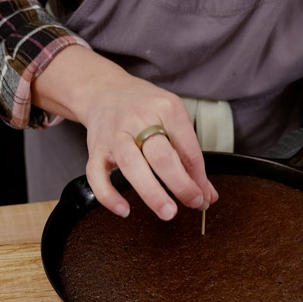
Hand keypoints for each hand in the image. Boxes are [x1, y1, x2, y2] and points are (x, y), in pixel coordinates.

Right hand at [33, 45, 217, 219]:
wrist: (103, 91)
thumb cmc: (143, 107)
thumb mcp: (172, 117)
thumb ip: (189, 156)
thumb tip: (207, 194)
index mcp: (165, 109)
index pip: (187, 147)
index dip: (198, 176)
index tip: (203, 196)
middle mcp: (138, 120)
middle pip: (162, 155)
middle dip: (180, 184)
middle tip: (193, 203)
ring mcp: (114, 134)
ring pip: (131, 165)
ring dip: (151, 192)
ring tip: (167, 211)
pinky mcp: (95, 148)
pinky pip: (97, 174)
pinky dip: (108, 195)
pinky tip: (124, 210)